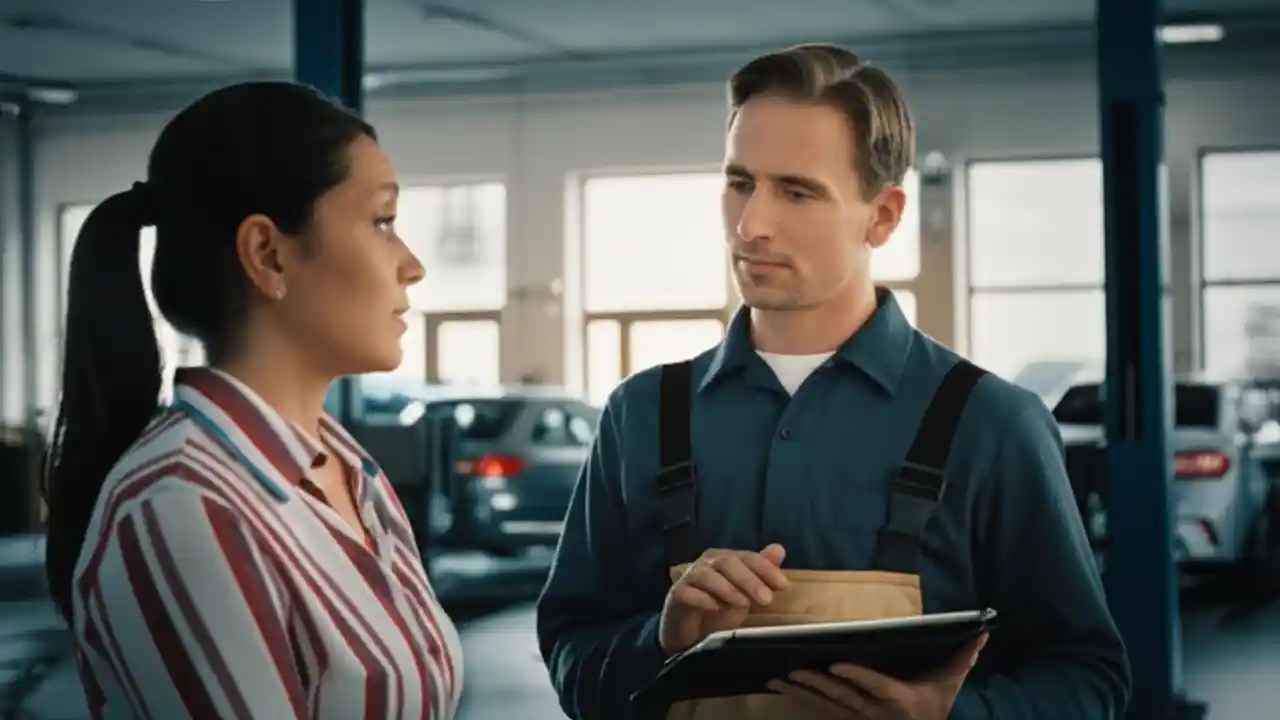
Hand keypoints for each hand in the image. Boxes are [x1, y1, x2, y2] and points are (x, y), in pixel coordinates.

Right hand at [658, 544, 788, 655]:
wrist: (690, 634)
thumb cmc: (719, 609)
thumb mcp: (745, 593)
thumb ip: (760, 573)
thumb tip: (780, 549)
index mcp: (725, 559)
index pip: (748, 557)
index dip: (766, 569)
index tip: (783, 585)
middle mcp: (707, 563)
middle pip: (728, 563)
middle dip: (749, 580)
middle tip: (766, 599)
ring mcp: (690, 578)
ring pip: (707, 575)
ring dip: (727, 588)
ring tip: (743, 603)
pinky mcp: (677, 595)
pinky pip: (687, 593)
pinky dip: (702, 599)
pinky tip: (715, 607)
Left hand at [766, 633, 987, 718]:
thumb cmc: (937, 707)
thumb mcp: (951, 683)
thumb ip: (963, 657)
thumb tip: (982, 631)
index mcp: (900, 699)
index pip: (875, 686)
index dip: (856, 677)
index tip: (835, 665)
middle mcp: (876, 712)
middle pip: (842, 696)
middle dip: (815, 684)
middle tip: (791, 670)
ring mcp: (860, 719)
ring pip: (827, 705)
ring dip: (801, 692)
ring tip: (777, 679)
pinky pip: (822, 711)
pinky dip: (801, 700)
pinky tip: (781, 689)